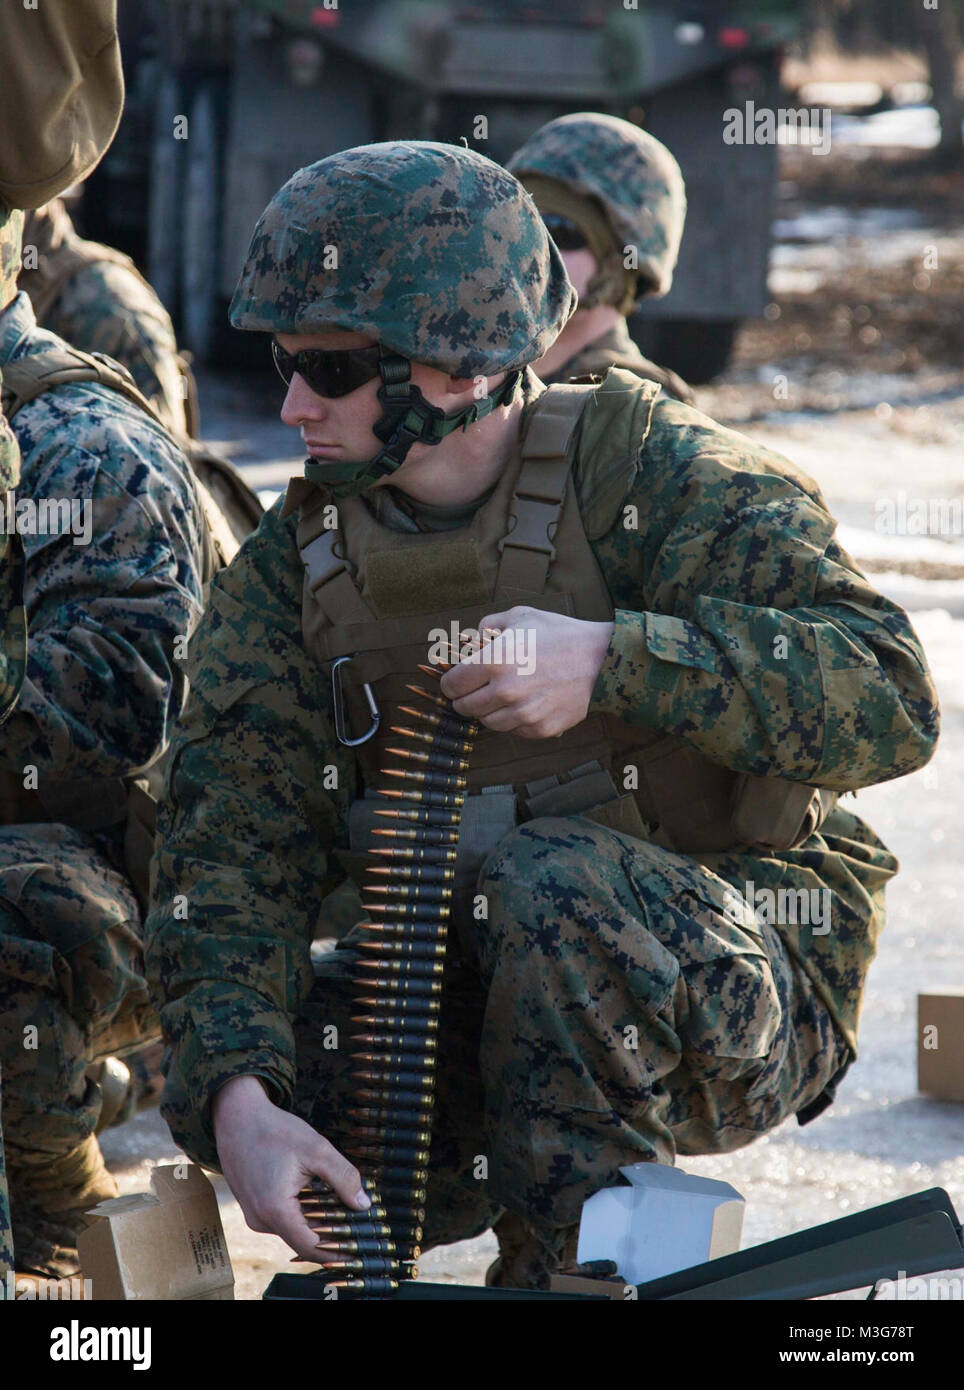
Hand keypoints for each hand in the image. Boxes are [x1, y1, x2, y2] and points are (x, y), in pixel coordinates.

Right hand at [212, 1075, 369, 1261]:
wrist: (237, 1117)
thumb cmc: (275, 1130)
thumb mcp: (317, 1150)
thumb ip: (343, 1178)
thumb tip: (364, 1205)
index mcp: (275, 1211)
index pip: (312, 1248)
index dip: (338, 1250)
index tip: (359, 1246)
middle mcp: (261, 1220)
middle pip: (303, 1240)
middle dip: (331, 1232)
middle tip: (357, 1220)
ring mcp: (254, 1216)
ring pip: (293, 1229)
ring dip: (316, 1220)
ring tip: (339, 1202)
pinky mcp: (253, 1208)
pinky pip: (281, 1220)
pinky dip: (301, 1212)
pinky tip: (315, 1193)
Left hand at [439, 606, 613, 739]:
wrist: (599, 658)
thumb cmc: (558, 634)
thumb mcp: (520, 616)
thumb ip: (487, 625)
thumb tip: (470, 640)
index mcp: (493, 662)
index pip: (452, 685)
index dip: (451, 682)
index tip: (457, 681)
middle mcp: (504, 692)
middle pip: (464, 707)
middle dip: (466, 697)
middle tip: (477, 689)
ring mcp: (523, 714)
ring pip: (487, 723)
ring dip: (489, 711)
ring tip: (503, 696)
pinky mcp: (540, 729)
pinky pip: (513, 731)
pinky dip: (514, 720)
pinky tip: (525, 704)